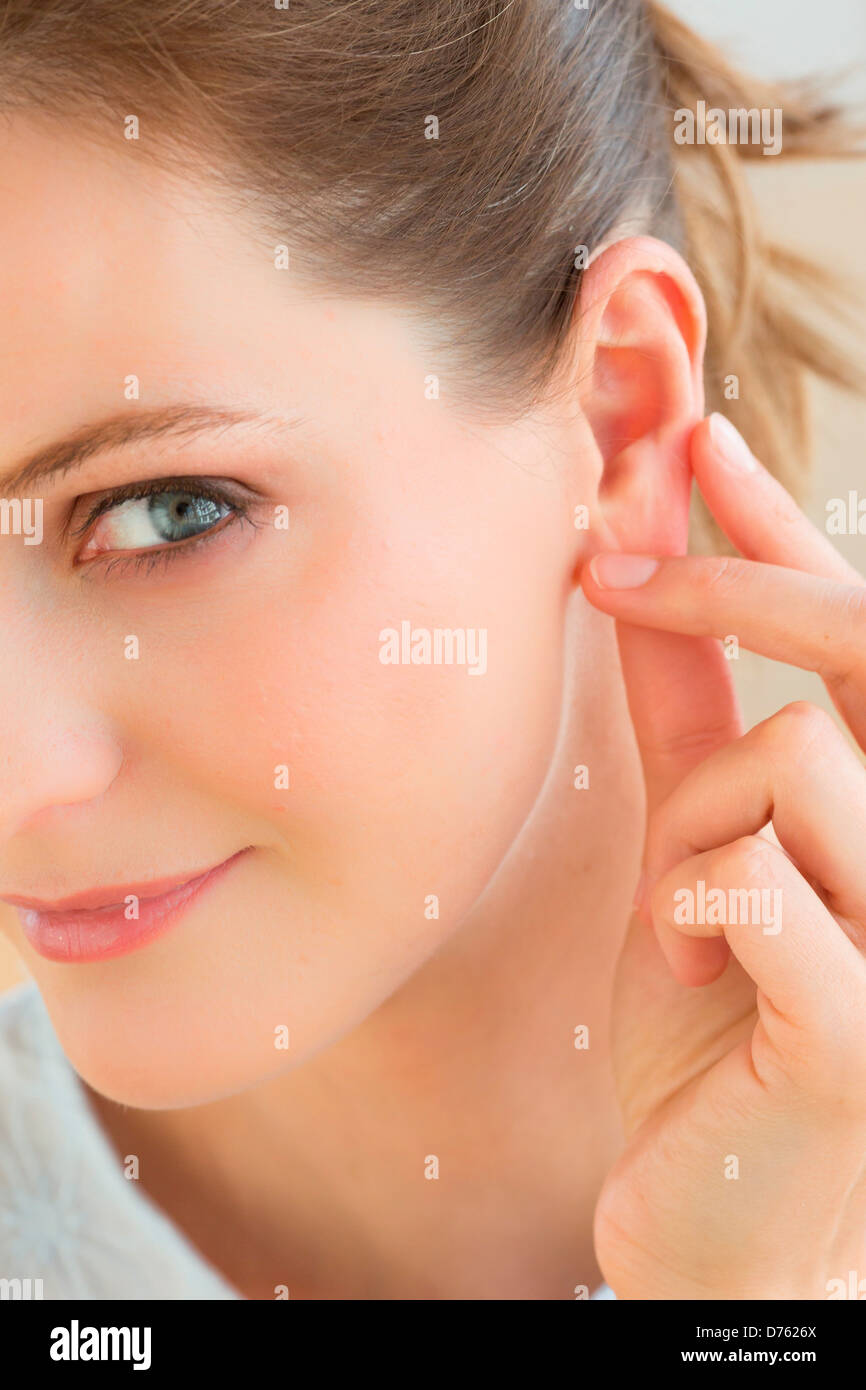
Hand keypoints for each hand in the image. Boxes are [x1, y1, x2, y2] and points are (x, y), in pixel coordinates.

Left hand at [581, 414, 865, 1299]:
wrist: (716, 1208)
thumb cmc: (709, 1021)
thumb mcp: (689, 846)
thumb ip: (683, 722)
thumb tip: (639, 561)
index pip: (855, 630)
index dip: (775, 521)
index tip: (693, 438)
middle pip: (864, 645)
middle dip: (739, 585)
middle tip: (616, 572)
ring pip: (791, 757)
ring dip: (694, 827)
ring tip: (682, 922)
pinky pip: (756, 882)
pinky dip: (689, 909)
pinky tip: (690, 970)